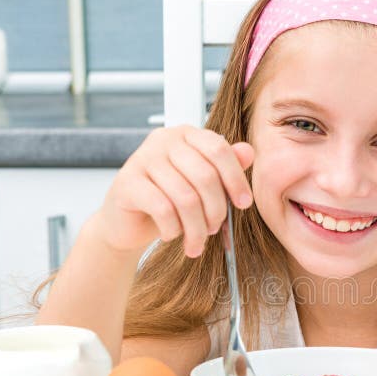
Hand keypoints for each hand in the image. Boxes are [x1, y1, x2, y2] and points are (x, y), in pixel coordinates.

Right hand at [94, 126, 253, 257]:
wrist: (128, 222)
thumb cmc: (169, 200)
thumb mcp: (202, 185)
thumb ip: (225, 167)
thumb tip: (248, 152)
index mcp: (186, 135)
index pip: (218, 149)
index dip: (236, 179)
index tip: (244, 204)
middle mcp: (163, 140)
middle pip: (205, 176)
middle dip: (216, 210)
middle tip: (214, 229)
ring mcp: (142, 159)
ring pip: (186, 198)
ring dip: (196, 228)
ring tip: (195, 241)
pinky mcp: (127, 183)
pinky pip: (163, 209)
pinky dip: (173, 229)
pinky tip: (171, 235)